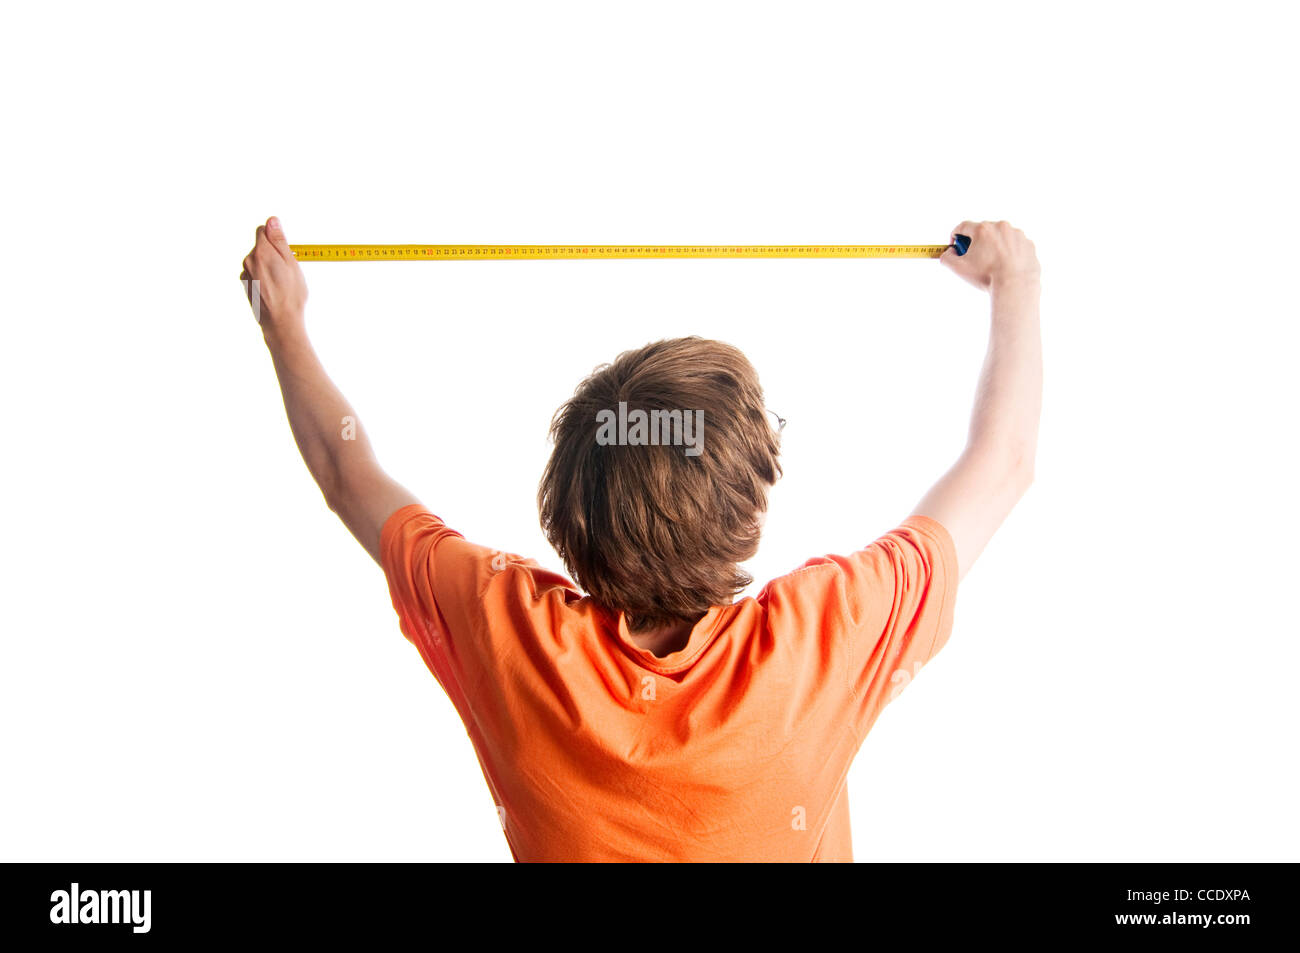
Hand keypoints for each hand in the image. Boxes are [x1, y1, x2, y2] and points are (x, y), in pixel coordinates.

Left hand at [240, 216, 307, 333]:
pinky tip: (274, 289)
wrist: (280, 321)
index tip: (285, 250)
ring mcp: (246, 274)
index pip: (263, 230)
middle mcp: (249, 261)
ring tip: (282, 282)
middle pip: (261, 246)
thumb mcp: (291, 263)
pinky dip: (264, 277)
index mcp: (261, 252)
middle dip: (273, 253)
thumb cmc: (290, 294)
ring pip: (258, 261)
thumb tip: (272, 221)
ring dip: (269, 266)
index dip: (276, 238)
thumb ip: (279, 240)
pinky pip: (256, 273)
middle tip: (288, 270)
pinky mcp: (246, 285)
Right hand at [940, 220, 1039, 291]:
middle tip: (974, 259)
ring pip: (1000, 238)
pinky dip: (1009, 253)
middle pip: (983, 231)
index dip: (955, 236)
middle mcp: (1001, 227)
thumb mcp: (959, 268)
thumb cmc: (987, 276)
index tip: (955, 246)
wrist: (1015, 285)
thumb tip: (949, 252)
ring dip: (994, 247)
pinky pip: (1015, 246)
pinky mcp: (1029, 244)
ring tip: (993, 265)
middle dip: (976, 243)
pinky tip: (1006, 267)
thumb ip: (947, 257)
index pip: (963, 226)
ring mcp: (1017, 234)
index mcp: (983, 229)